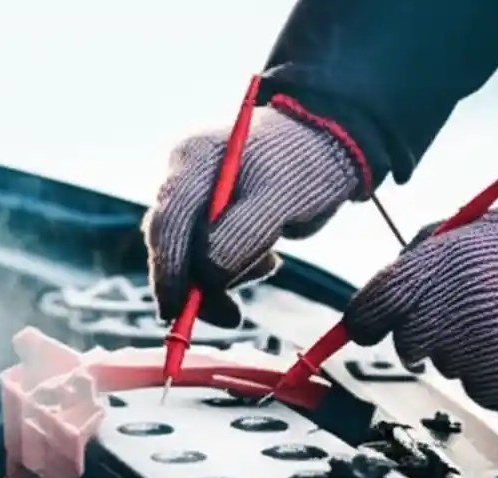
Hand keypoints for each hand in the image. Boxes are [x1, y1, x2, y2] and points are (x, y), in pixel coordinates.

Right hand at [143, 104, 361, 327]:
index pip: (166, 225)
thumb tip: (206, 276)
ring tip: (269, 264)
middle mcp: (184, 172)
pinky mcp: (208, 206)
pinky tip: (266, 256)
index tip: (179, 314)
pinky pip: (207, 247)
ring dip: (220, 273)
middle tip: (230, 316)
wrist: (331, 141)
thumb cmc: (309, 165)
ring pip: (188, 249)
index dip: (168, 273)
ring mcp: (194, 188)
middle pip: (170, 240)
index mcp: (194, 160)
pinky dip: (231, 264)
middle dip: (196, 283)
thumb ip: (239, 237)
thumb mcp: (280, 202)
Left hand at [345, 206, 497, 407]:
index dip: (363, 320)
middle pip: (405, 343)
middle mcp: (446, 312)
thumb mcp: (481, 223)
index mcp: (435, 267)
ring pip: (445, 365)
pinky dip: (495, 372)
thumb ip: (428, 248)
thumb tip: (393, 275)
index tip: (366, 325)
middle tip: (460, 315)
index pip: (370, 308)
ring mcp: (474, 352)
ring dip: (465, 350)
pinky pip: (480, 387)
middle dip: (422, 333)